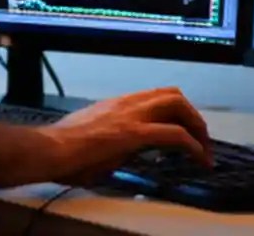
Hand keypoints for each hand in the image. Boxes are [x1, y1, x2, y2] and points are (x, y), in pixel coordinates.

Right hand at [38, 87, 212, 184]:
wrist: (50, 150)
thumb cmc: (63, 149)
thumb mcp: (94, 137)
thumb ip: (113, 139)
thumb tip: (123, 153)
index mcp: (117, 104)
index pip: (155, 97)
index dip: (175, 112)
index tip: (182, 131)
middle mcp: (127, 103)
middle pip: (172, 94)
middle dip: (192, 116)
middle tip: (200, 139)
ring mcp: (131, 115)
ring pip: (177, 104)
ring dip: (196, 126)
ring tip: (203, 149)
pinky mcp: (134, 133)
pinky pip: (174, 134)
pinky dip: (192, 145)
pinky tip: (197, 158)